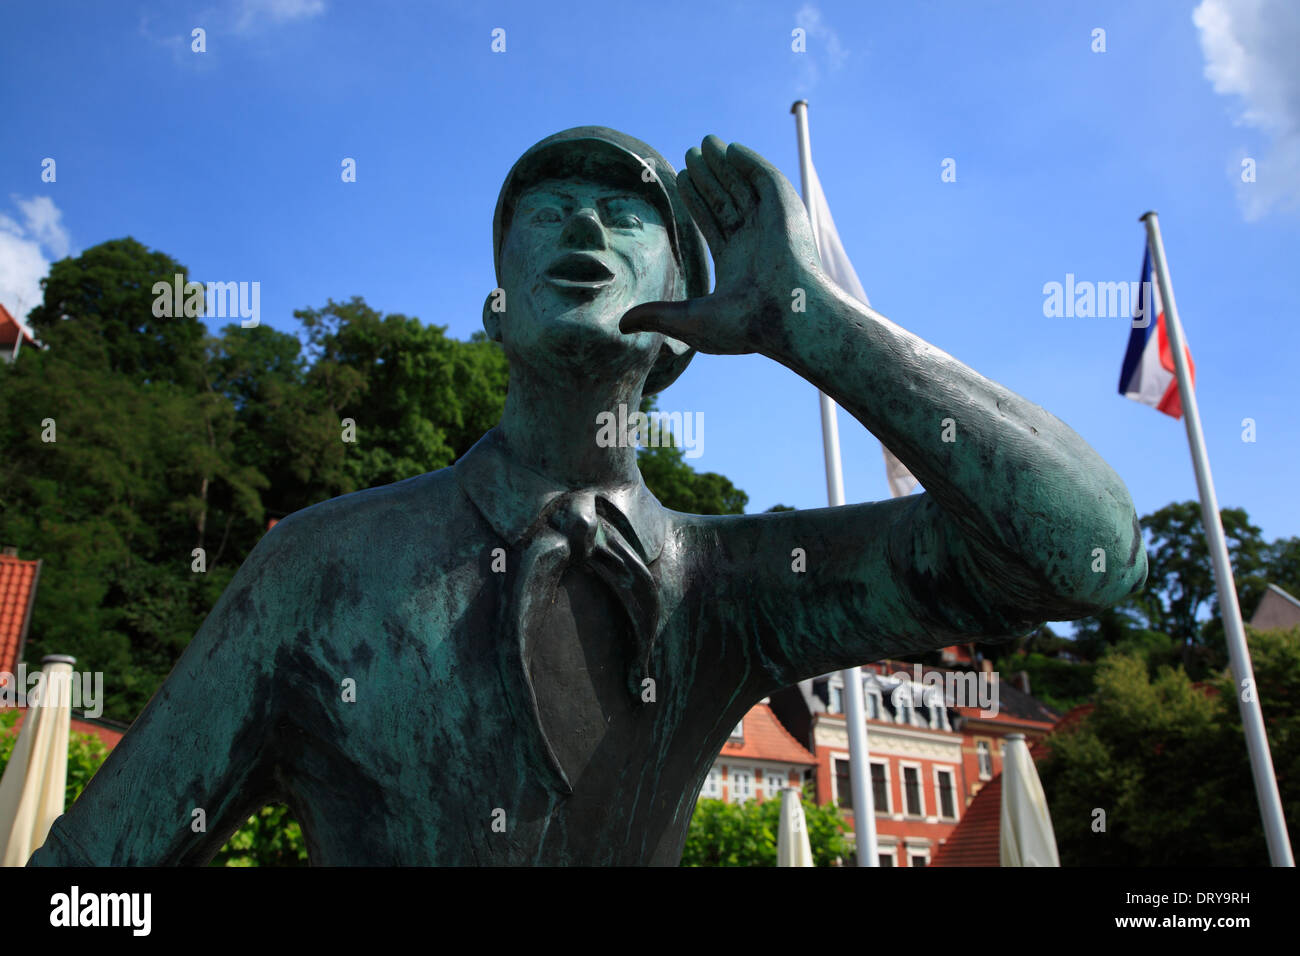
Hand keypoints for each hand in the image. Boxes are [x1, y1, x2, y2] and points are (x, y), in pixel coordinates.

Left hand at [620, 135, 823, 354]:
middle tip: (689, 155)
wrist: (789, 316)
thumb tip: (621, 323)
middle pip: (727, 200)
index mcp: (737, 263)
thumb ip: (659, 315)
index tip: (683, 179)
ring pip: (744, 186)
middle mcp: (756, 241)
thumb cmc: (747, 326)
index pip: (714, 222)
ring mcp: (772, 224)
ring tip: (703, 144)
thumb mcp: (693, 322)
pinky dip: (749, 162)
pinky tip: (729, 149)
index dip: (698, 201)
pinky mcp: (786, 209)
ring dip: (724, 164)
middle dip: (709, 178)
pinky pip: (765, 178)